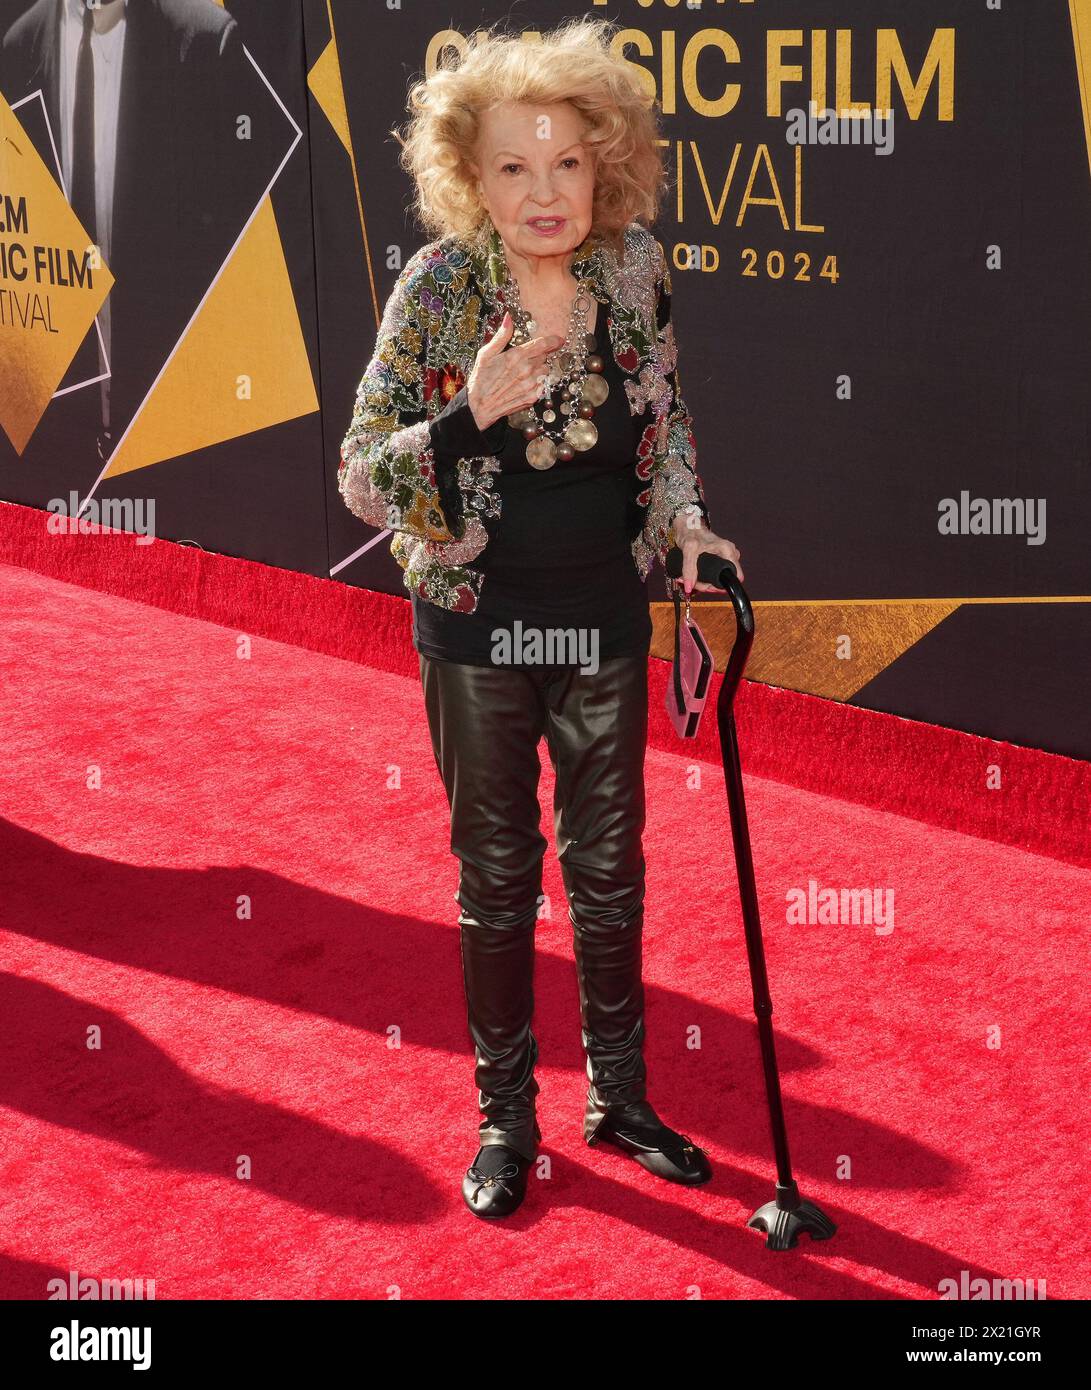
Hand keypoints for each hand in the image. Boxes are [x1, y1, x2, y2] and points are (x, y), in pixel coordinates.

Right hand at [466, 312, 563, 431]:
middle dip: (539, 356)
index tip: (559, 339)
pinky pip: (544, 385)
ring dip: (539, 370)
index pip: (543, 344)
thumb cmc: (480, 380)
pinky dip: (538, 383)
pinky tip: (524, 384)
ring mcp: (531, 384)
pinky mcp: (533, 397)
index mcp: (516, 356)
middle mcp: (526, 370)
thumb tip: (509, 318)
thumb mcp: (486, 354)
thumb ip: (501, 336)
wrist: (479, 408)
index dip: (553, 340)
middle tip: (526, 360)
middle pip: (545, 357)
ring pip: (546, 371)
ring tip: (523, 373)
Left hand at [671, 513, 743, 591]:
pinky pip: (711, 575)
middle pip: (722, 581)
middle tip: (690, 582)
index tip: (706, 586)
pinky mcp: (717, 560)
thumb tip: (689, 587)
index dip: (721, 586)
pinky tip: (690, 576)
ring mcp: (723, 558)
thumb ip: (689, 569)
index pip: (735, 577)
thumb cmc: (691, 532)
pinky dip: (700, 578)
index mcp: (727, 551)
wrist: (687, 525)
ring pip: (715, 579)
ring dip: (701, 582)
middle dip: (706, 585)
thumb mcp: (689, 550)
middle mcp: (729, 555)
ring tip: (686, 578)